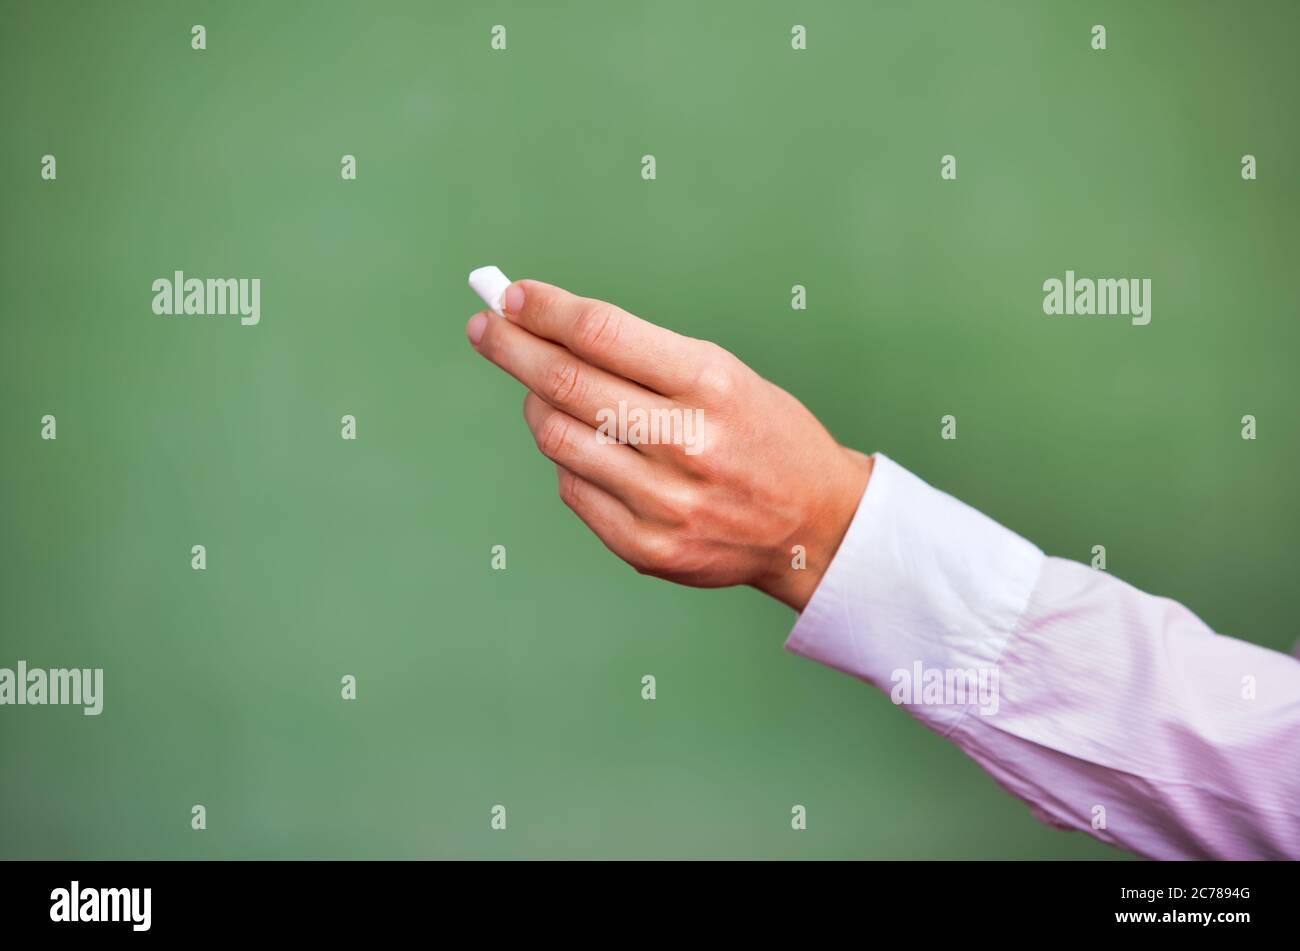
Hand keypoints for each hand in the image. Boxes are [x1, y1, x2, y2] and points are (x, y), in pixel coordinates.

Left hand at [465, 280, 871, 611]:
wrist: (813, 526)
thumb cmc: (759, 434)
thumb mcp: (724, 374)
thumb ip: (641, 354)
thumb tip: (544, 325)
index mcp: (711, 385)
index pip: (600, 333)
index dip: (544, 310)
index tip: (513, 297)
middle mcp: (687, 444)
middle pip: (565, 382)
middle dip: (511, 346)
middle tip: (484, 327)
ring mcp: (664, 503)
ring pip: (556, 437)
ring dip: (536, 403)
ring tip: (541, 390)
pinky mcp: (647, 547)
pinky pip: (572, 488)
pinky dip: (567, 459)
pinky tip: (585, 446)